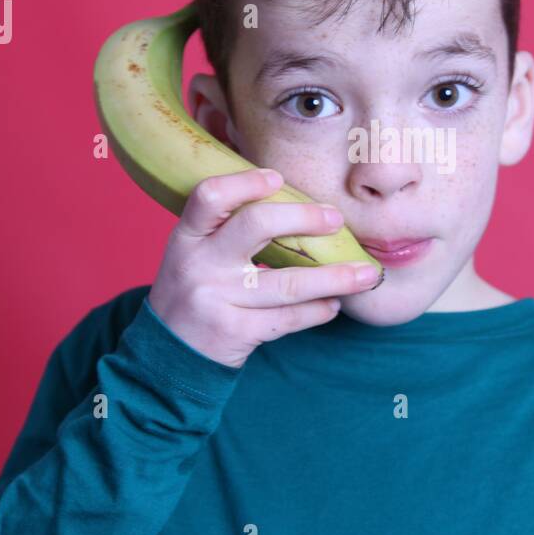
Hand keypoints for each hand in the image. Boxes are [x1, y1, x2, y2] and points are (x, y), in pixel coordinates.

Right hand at [146, 167, 381, 367]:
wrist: (166, 357)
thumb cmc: (194, 291)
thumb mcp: (194, 254)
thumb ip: (228, 228)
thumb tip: (293, 198)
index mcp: (187, 237)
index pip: (210, 196)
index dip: (246, 182)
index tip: (278, 177)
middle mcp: (198, 264)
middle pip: (256, 226)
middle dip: (304, 218)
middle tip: (335, 218)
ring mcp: (216, 300)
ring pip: (287, 283)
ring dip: (335, 277)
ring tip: (367, 273)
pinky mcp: (235, 332)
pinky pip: (288, 318)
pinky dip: (318, 310)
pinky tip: (334, 304)